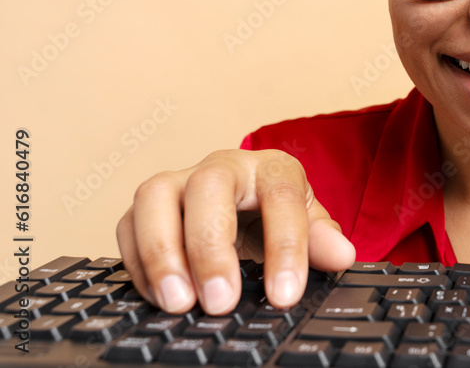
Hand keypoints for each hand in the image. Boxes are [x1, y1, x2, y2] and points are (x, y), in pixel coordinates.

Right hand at [116, 149, 355, 314]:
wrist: (245, 204)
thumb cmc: (275, 214)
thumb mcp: (308, 224)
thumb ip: (322, 240)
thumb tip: (343, 255)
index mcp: (271, 168)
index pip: (282, 196)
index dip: (285, 246)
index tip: (284, 294)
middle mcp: (221, 166)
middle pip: (209, 188)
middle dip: (212, 247)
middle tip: (221, 301)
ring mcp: (178, 181)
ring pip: (155, 197)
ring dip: (163, 253)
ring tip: (179, 303)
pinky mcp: (145, 206)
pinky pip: (127, 225)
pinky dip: (137, 262)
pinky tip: (158, 296)